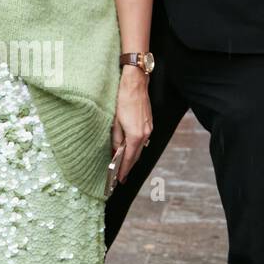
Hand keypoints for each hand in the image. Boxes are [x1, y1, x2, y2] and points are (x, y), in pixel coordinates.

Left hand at [111, 66, 152, 181]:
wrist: (135, 84)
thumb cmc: (123, 100)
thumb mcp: (115, 122)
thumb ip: (116, 139)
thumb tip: (115, 152)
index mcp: (135, 135)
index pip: (129, 158)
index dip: (123, 170)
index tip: (120, 179)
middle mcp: (145, 134)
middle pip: (136, 156)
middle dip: (128, 167)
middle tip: (121, 176)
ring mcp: (148, 129)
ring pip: (139, 148)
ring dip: (132, 157)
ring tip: (123, 165)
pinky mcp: (149, 124)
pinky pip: (142, 140)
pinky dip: (135, 147)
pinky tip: (130, 149)